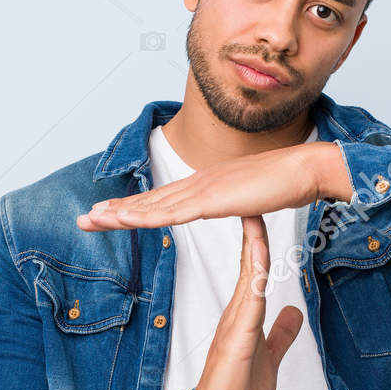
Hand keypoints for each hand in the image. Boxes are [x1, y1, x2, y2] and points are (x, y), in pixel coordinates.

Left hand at [76, 141, 352, 231]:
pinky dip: (144, 218)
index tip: (111, 213)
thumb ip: (241, 202)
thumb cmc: (287, 182)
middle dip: (116, 210)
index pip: (164, 200)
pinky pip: (170, 213)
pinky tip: (123, 221)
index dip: (135, 207)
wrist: (305, 168)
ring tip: (91, 219)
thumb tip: (242, 208)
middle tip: (85, 217)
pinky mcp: (211, 200)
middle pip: (150, 201)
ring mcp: (202, 189)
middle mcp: (198, 183)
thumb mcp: (255, 197)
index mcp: (207, 184)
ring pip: (152, 206)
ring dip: (119, 214)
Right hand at [188, 215, 302, 389]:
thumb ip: (280, 335)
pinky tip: (259, 269)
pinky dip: (253, 288)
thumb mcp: (269, 359)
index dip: (259, 244)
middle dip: (253, 235)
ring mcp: (233, 330)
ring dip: (251, 253)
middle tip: (256, 199)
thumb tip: (295, 313)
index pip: (253, 273)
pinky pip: (247, 311)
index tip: (263, 215)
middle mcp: (236, 318)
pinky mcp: (234, 346)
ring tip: (255, 222)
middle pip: (247, 269)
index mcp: (244, 318)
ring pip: (246, 284)